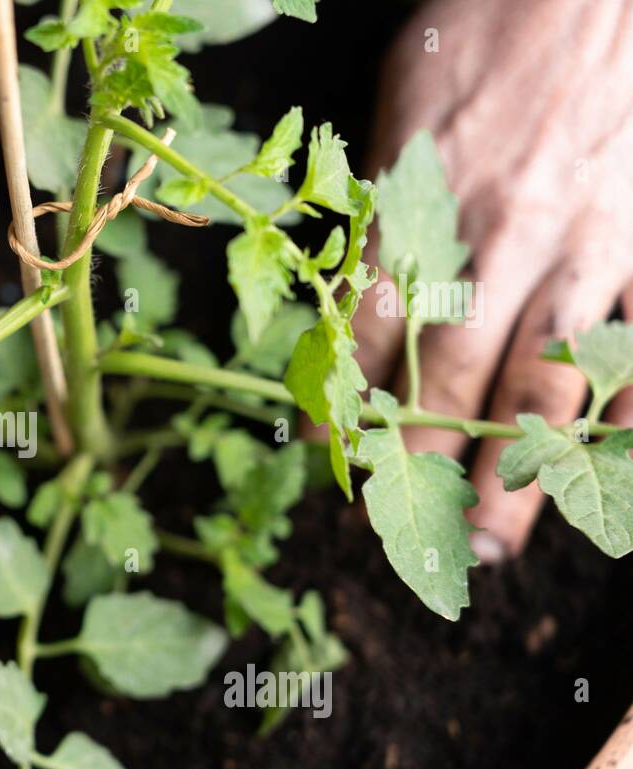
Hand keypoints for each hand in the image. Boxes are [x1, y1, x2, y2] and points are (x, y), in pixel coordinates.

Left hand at [354, 0, 632, 559]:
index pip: (371, 332)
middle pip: (453, 377)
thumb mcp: (400, 106)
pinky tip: (621, 461)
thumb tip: (350, 299)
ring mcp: (586, 239)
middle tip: (416, 546)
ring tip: (497, 543)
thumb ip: (376, 206)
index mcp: (427, 200)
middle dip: (430, 469)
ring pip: (547, 380)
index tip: (335, 471)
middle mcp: (502, 235)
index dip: (348, 409)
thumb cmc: (486, 23)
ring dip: (520, 469)